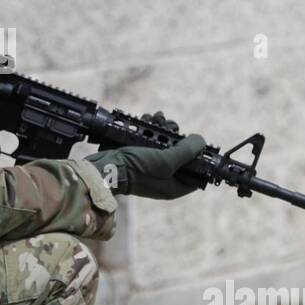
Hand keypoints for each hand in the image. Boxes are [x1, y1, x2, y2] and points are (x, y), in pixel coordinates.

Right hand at [86, 112, 206, 198]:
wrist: (104, 167)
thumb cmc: (135, 170)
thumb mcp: (166, 161)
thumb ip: (186, 151)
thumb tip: (201, 141)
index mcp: (174, 186)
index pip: (197, 173)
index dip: (200, 158)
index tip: (197, 143)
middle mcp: (164, 177)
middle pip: (181, 154)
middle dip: (178, 137)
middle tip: (172, 128)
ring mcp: (151, 166)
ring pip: (165, 144)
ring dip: (163, 129)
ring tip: (158, 118)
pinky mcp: (139, 155)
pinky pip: (150, 140)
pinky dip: (150, 128)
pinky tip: (148, 119)